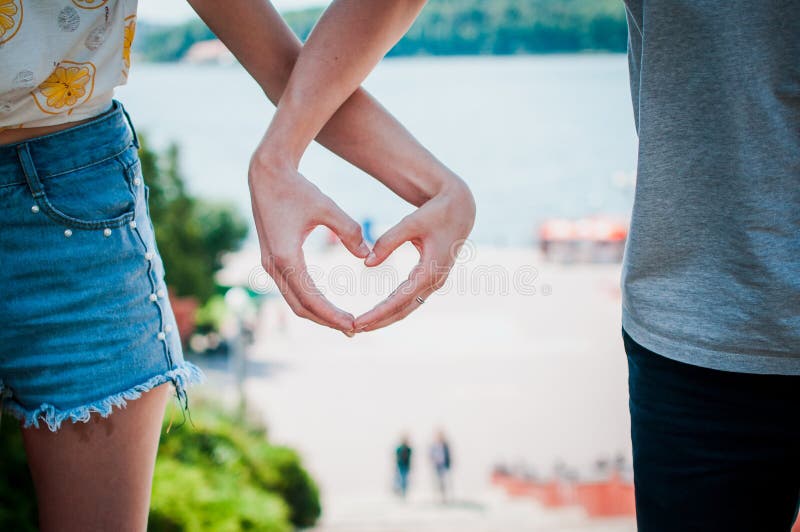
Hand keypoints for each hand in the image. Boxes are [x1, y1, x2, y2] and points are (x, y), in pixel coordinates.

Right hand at [249, 153, 369, 333]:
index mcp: (286, 257)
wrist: (266, 174)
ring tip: (344, 322)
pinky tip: (327, 304)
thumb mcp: (328, 207)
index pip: (312, 299)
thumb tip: (368, 256)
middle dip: (327, 322)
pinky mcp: (271, 260)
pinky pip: (291, 289)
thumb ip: (350, 232)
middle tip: (355, 330)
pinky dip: (309, 301)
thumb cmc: (297, 189)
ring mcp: (269, 265)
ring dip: (318, 314)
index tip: (355, 324)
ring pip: (294, 301)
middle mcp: (273, 266)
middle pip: (301, 308)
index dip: (334, 316)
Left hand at [353, 178, 475, 331]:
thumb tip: (366, 263)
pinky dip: (394, 306)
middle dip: (379, 321)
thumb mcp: (410, 223)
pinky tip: (380, 311)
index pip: (399, 299)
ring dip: (386, 317)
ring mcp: (435, 281)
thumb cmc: (435, 213)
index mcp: (430, 270)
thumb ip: (387, 241)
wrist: (460, 209)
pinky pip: (411, 298)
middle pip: (403, 309)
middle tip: (355, 329)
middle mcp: (434, 281)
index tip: (360, 321)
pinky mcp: (432, 278)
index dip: (378, 312)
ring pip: (408, 306)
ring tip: (363, 324)